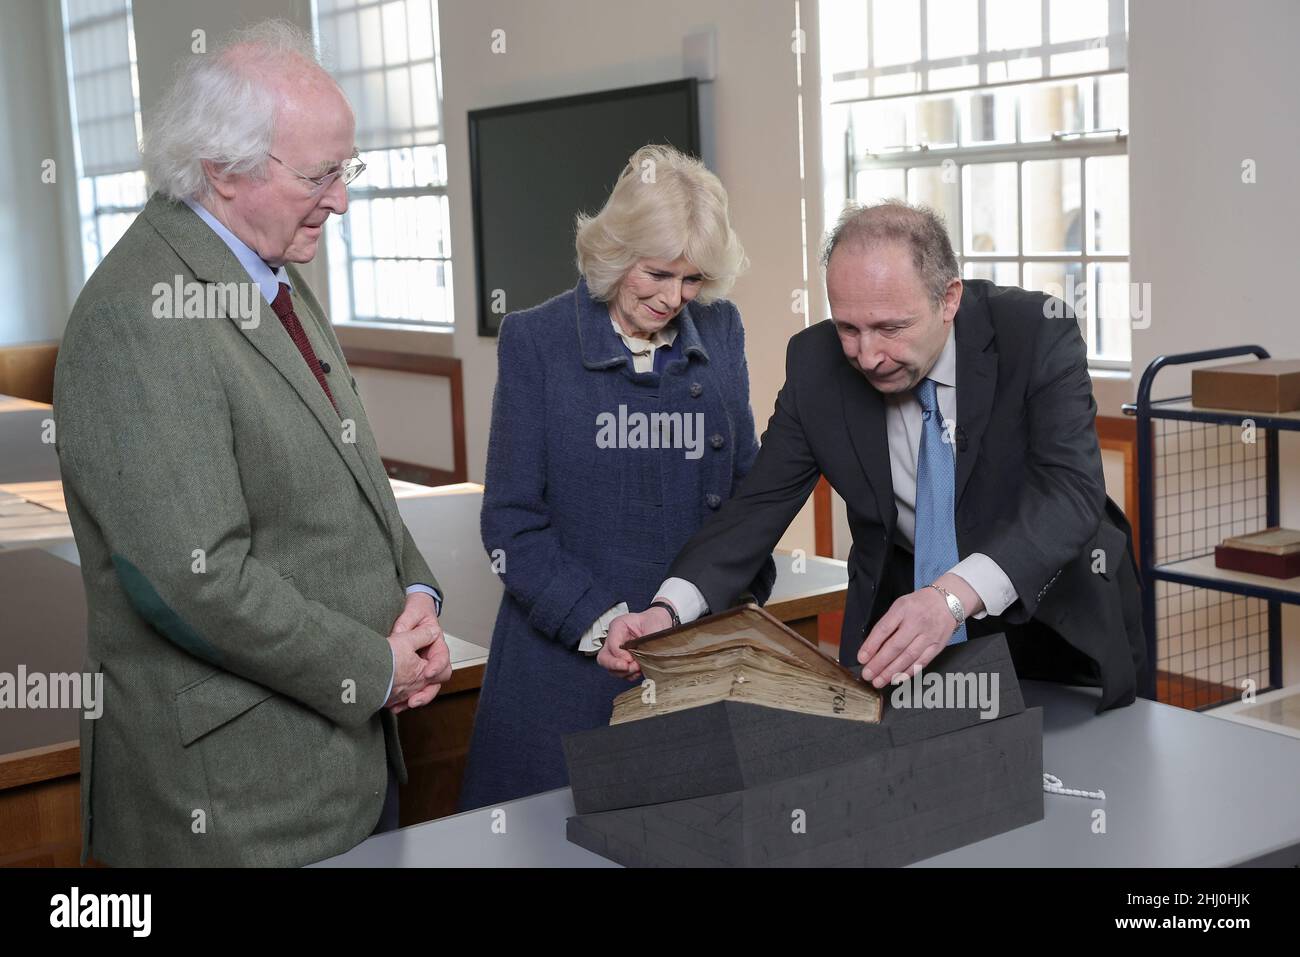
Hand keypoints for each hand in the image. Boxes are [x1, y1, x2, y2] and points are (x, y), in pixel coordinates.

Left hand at [385, 593, 451, 711]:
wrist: (413, 612)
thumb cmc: (417, 610)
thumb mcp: (412, 612)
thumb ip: (407, 623)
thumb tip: (400, 635)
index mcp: (437, 643)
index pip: (442, 657)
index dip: (436, 666)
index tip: (426, 673)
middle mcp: (433, 657)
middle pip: (439, 678)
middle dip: (428, 690)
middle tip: (415, 698)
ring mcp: (425, 666)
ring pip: (428, 687)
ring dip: (418, 698)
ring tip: (405, 705)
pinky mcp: (414, 673)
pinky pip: (415, 688)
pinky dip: (407, 698)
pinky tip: (396, 705)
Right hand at [597, 605, 672, 680]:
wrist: (662, 625)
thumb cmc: (656, 621)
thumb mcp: (653, 625)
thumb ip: (646, 640)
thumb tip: (640, 657)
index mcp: (618, 626)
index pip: (612, 644)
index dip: (620, 654)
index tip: (631, 658)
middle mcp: (615, 639)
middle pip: (604, 658)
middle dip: (615, 666)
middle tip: (628, 667)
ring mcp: (617, 652)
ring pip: (611, 668)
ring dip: (624, 672)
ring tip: (638, 667)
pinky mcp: (623, 661)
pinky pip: (620, 673)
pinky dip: (629, 675)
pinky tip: (639, 670)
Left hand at [857, 574, 980, 688]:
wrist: (947, 601)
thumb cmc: (919, 604)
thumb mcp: (900, 605)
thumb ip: (887, 624)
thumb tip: (871, 647)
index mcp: (903, 609)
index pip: (884, 629)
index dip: (871, 645)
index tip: (862, 658)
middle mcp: (916, 622)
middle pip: (896, 646)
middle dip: (879, 663)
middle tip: (867, 674)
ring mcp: (929, 635)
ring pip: (908, 657)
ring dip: (892, 672)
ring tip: (879, 681)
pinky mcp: (937, 646)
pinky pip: (921, 662)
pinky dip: (908, 672)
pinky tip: (897, 679)